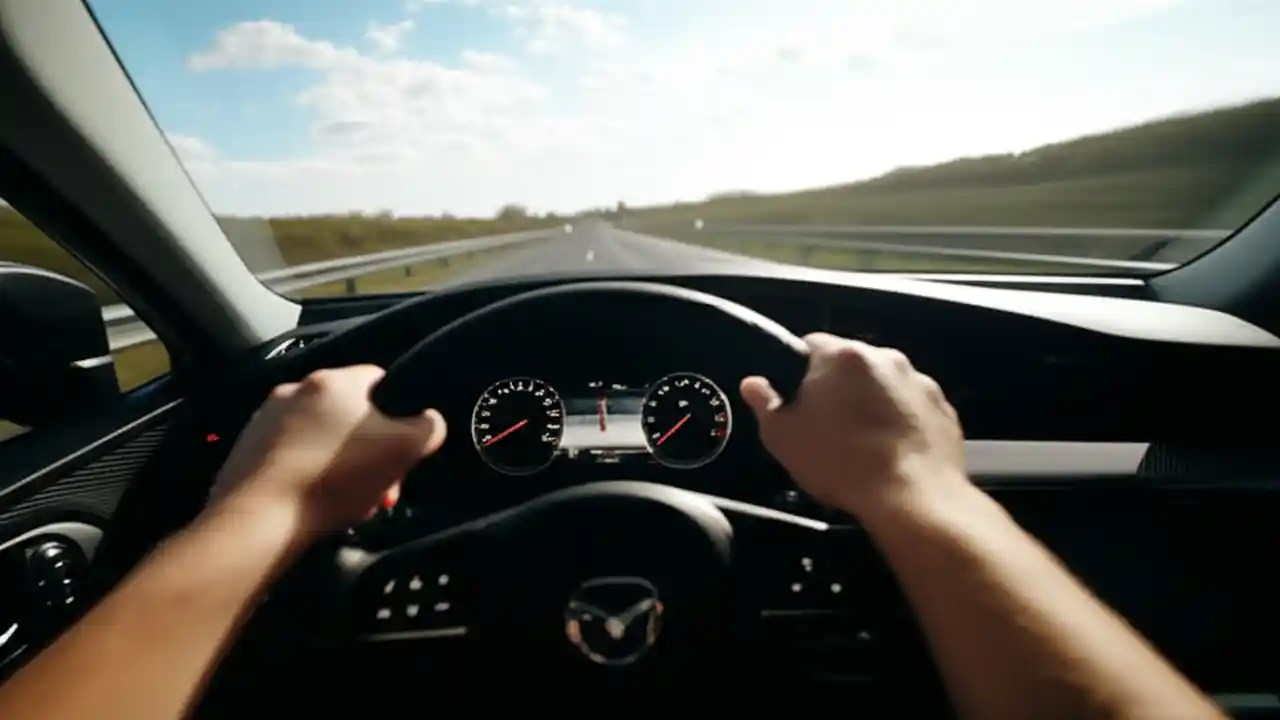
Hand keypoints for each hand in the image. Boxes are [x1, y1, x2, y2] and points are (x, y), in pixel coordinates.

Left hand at [208, 365, 445, 542]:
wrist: (261, 517)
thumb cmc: (336, 478)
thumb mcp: (404, 450)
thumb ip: (428, 427)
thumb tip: (430, 419)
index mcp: (334, 380)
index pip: (381, 380)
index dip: (400, 415)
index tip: (401, 450)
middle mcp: (296, 388)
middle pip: (351, 415)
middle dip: (372, 451)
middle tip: (380, 487)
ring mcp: (266, 417)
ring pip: (322, 436)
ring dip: (342, 465)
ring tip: (350, 501)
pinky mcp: (247, 447)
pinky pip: (292, 454)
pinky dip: (310, 472)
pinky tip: (317, 501)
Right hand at [740, 333, 966, 519]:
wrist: (913, 498)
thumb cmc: (843, 464)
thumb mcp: (784, 438)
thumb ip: (765, 404)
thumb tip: (754, 384)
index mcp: (842, 356)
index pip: (809, 343)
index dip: (798, 371)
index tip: (796, 398)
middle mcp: (885, 358)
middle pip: (850, 365)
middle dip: (837, 388)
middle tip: (825, 427)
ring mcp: (919, 382)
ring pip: (883, 386)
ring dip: (870, 404)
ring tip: (861, 445)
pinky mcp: (942, 408)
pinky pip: (911, 408)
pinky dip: (900, 422)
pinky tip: (889, 453)